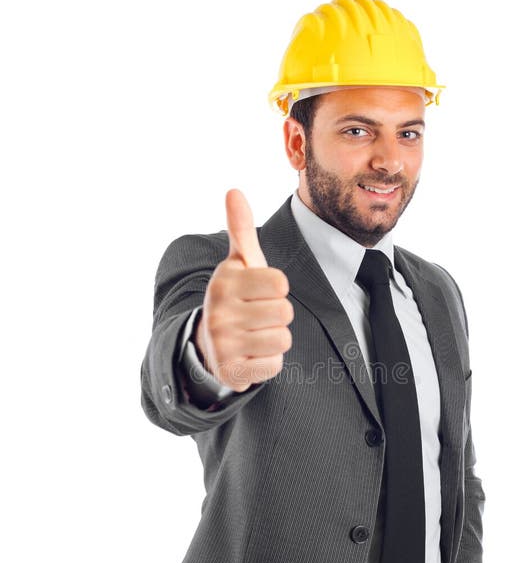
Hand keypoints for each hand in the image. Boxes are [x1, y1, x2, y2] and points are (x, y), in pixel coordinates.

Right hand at [194, 189, 293, 391]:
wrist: (209, 344)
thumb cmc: (237, 297)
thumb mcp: (239, 264)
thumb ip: (240, 228)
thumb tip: (234, 190)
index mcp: (225, 281)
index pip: (280, 283)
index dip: (277, 289)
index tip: (260, 292)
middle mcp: (219, 311)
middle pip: (284, 312)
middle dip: (277, 316)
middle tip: (257, 317)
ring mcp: (223, 343)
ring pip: (282, 339)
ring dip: (275, 339)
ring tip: (255, 335)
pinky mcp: (230, 371)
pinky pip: (274, 365)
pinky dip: (268, 362)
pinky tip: (251, 355)